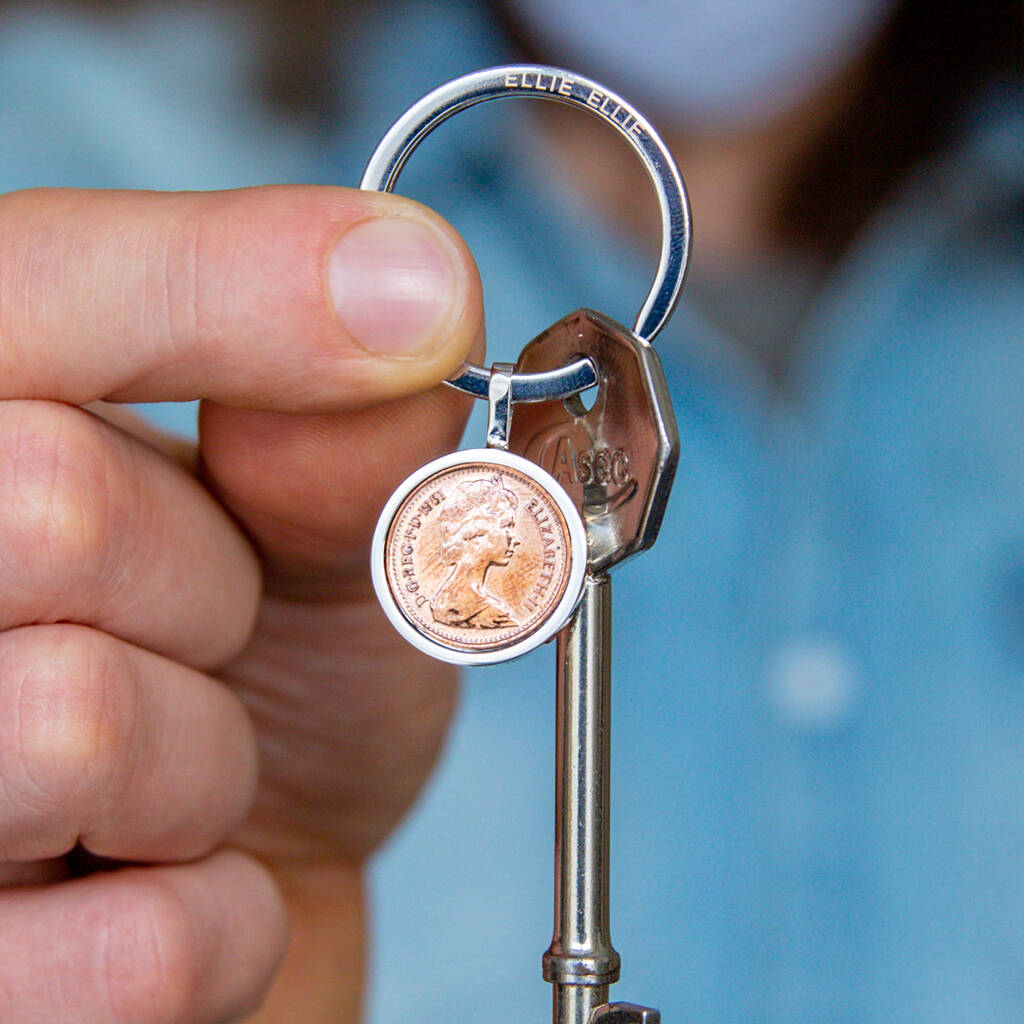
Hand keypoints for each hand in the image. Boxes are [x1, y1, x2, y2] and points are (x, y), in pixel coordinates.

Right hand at [0, 185, 482, 1021]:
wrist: (256, 879)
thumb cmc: (288, 690)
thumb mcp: (339, 543)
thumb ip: (349, 432)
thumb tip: (407, 292)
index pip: (33, 282)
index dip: (229, 282)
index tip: (421, 297)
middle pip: (46, 504)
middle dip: (206, 582)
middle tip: (219, 627)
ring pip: (70, 723)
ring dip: (206, 760)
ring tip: (193, 763)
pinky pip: (131, 943)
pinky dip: (219, 921)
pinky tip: (180, 887)